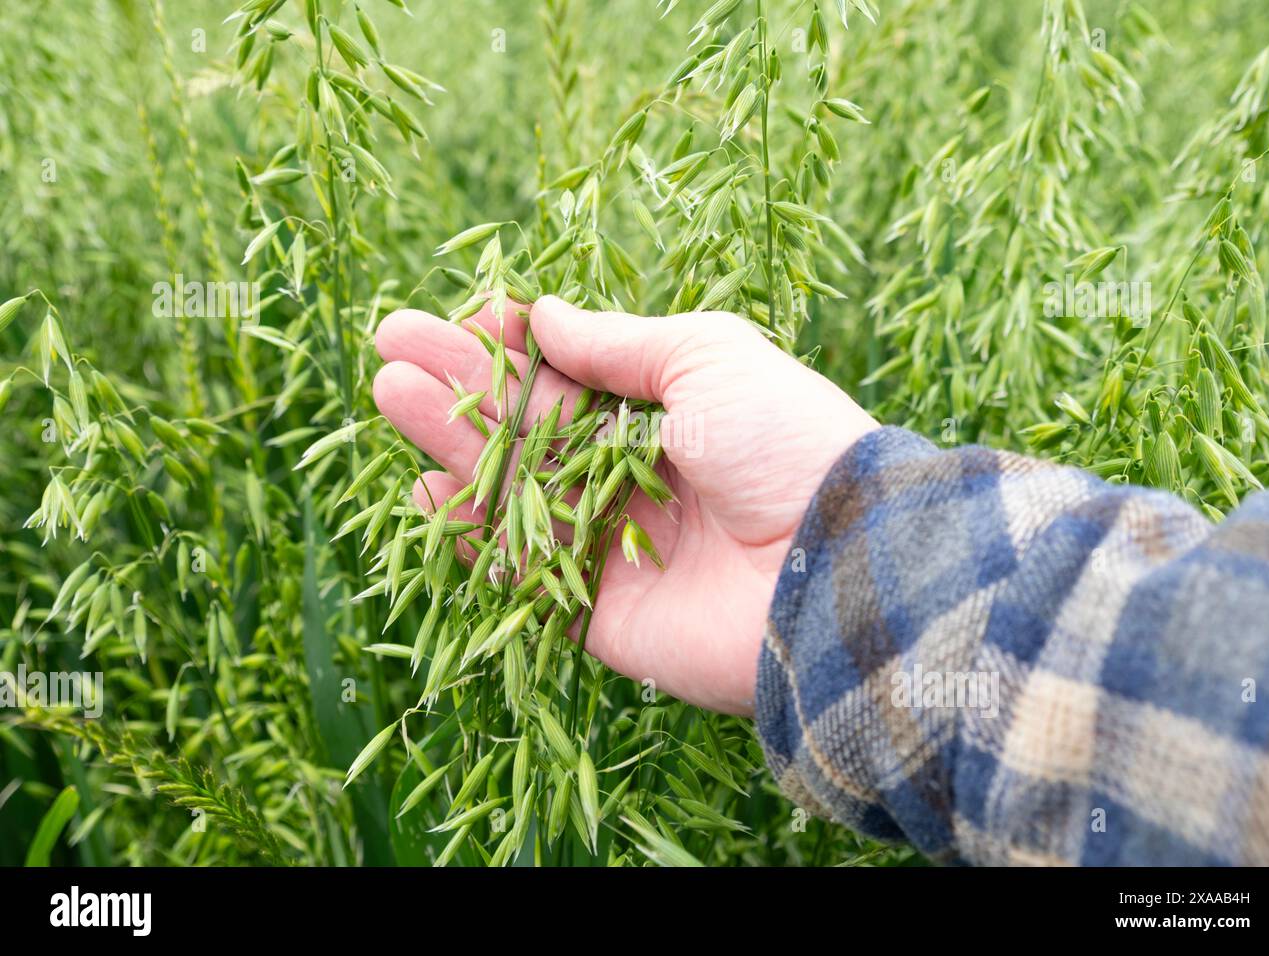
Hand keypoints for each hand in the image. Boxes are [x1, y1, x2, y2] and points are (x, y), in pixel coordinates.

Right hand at [373, 296, 876, 714]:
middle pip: (531, 424)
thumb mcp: (710, 358)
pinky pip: (524, 572)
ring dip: (454, 443)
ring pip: (516, 488)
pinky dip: (473, 537)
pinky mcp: (602, 612)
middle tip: (391, 340)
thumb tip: (544, 315)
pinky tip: (425, 490)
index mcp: (670, 412)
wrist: (832, 566)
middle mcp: (638, 476)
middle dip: (464, 382)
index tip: (464, 312)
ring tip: (389, 391)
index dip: (516, 344)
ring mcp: (616, 543)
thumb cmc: (784, 442)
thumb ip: (621, 344)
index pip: (574, 374)